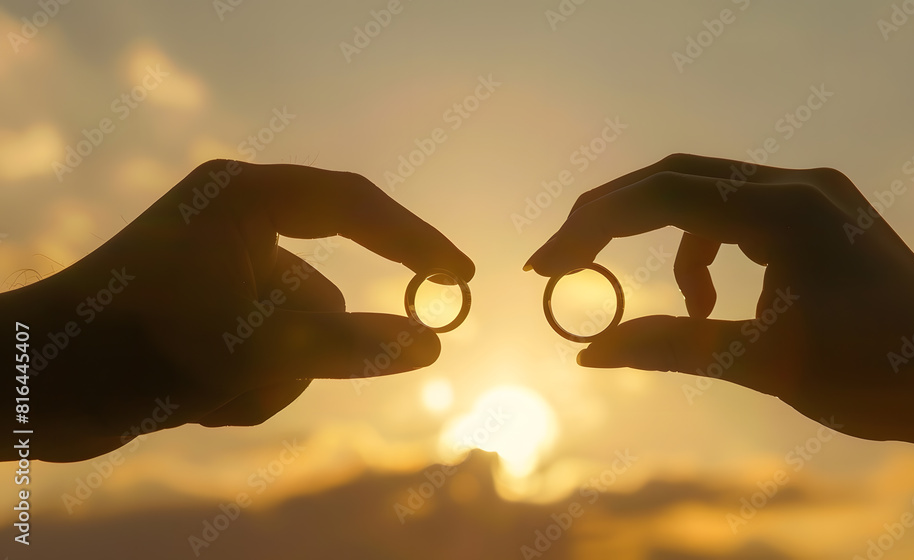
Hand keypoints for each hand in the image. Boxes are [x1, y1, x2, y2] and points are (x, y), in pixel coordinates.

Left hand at [3, 160, 473, 461]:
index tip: (463, 275)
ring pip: (287, 328)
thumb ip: (358, 346)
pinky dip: (248, 380)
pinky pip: (256, 345)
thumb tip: (433, 344)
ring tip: (218, 395)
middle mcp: (230, 218)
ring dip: (271, 374)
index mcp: (246, 194)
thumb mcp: (269, 349)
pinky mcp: (195, 309)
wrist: (38, 384)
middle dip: (305, 346)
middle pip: (317, 283)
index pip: (356, 205)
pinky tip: (200, 401)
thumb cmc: (151, 348)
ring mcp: (211, 265)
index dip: (417, 241)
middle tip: (301, 374)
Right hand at [525, 153, 913, 493]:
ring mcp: (810, 196)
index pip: (662, 193)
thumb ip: (669, 349)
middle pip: (674, 178)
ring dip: (671, 250)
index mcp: (787, 207)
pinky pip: (735, 216)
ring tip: (691, 318)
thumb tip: (587, 353)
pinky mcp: (815, 216)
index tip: (543, 264)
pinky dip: (708, 256)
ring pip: (703, 195)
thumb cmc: (875, 377)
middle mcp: (797, 184)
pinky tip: (719, 305)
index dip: (591, 225)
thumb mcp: (763, 363)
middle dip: (612, 222)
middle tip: (562, 263)